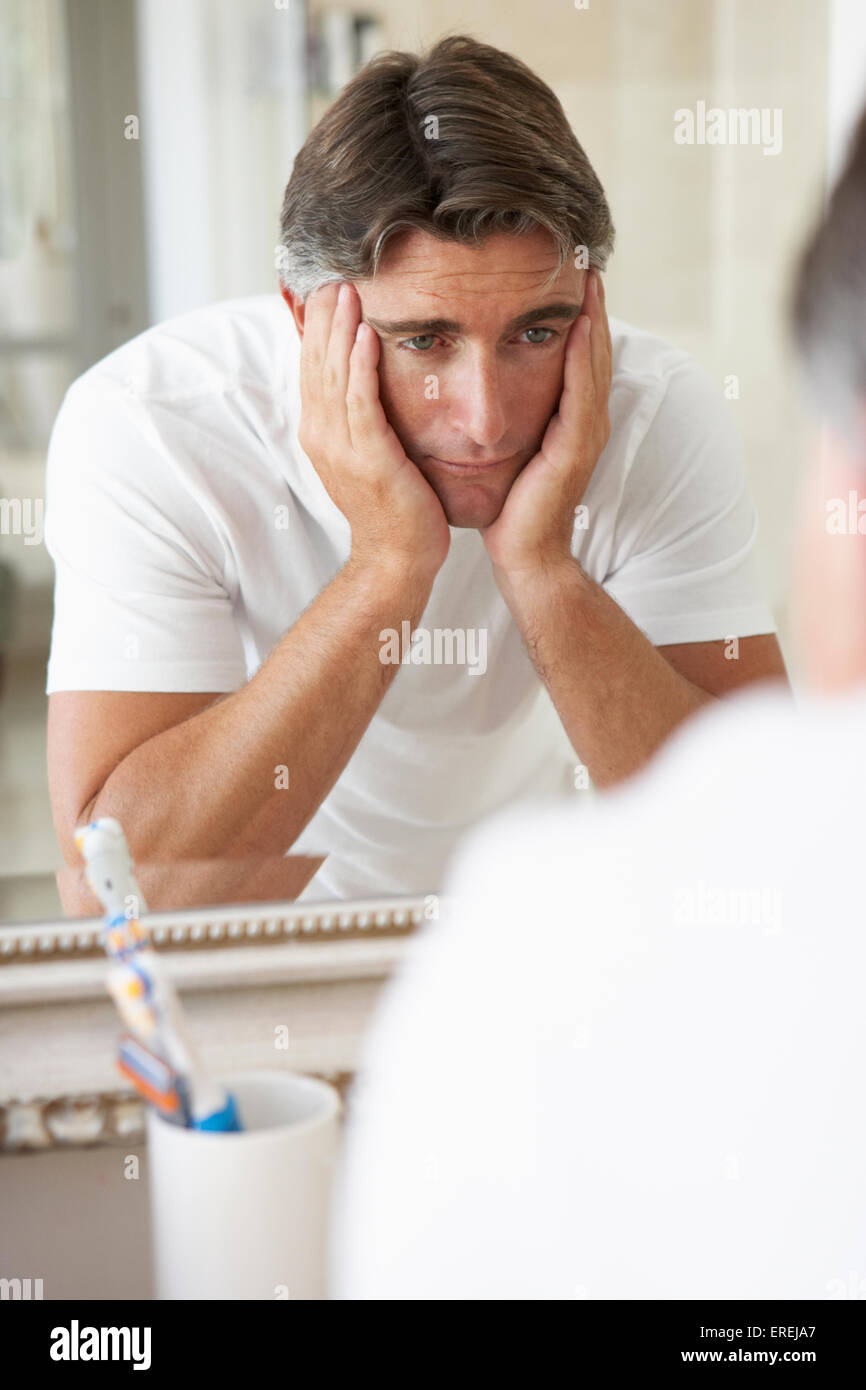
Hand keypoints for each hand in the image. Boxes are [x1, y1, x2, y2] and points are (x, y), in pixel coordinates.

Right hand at [297, 282, 450, 579]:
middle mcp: (322, 436)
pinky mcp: (368, 458)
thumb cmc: (393, 507)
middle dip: (323, 318)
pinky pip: (361, 405)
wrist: (398, 558)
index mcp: (320, 432)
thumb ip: (363, 416)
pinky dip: (361, 368)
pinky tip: (367, 335)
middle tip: (333, 275)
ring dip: (340, 331)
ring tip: (347, 291)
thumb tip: (368, 381)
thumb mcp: (369, 453)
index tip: (326, 289)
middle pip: (316, 365)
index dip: (316, 328)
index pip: (313, 368)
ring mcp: (342, 448)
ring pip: (335, 377)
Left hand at [479, 269, 611, 575]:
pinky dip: (583, 357)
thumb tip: (479, 381)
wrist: (522, 555)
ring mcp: (585, 434)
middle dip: (592, 304)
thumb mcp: (508, 447)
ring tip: (588, 277)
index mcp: (569, 418)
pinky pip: (581, 392)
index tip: (566, 271)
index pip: (577, 354)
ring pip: (594, 363)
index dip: (577, 313)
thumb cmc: (509, 505)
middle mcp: (585, 421)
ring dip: (594, 318)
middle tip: (586, 256)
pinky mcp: (575, 448)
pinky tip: (578, 325)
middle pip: (593, 349)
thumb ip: (508, 413)